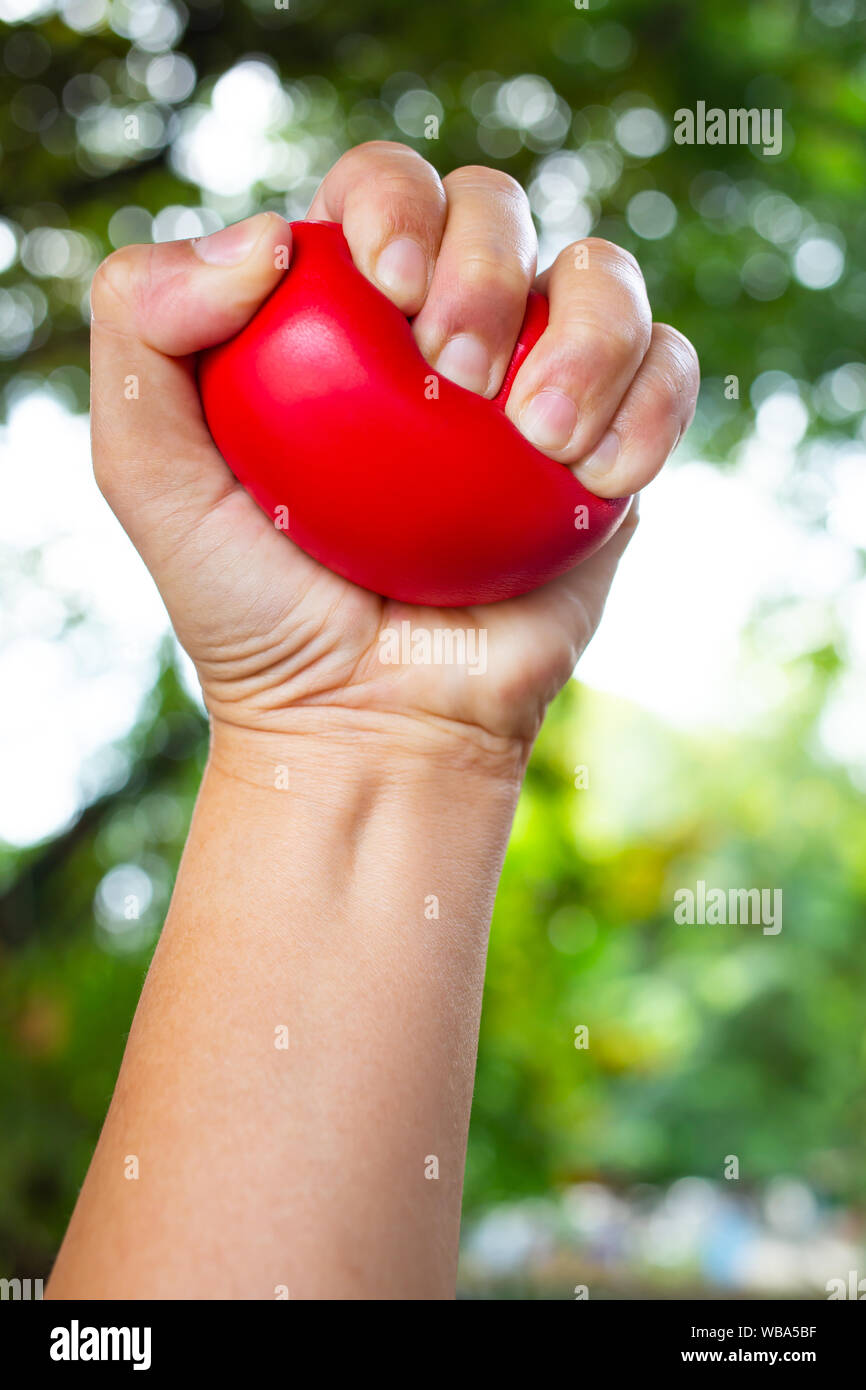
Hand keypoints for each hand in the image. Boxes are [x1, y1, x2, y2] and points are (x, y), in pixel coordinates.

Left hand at [90, 142, 698, 761]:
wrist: (367, 724)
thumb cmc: (257, 608)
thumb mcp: (152, 474)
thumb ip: (144, 328)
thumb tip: (269, 232)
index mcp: (347, 312)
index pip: (384, 186)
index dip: (396, 198)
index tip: (385, 284)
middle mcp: (449, 332)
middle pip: (498, 208)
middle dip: (487, 262)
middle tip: (458, 379)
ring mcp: (540, 384)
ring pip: (603, 275)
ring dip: (587, 331)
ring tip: (538, 437)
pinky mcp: (613, 446)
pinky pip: (668, 373)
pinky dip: (651, 403)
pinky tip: (599, 477)